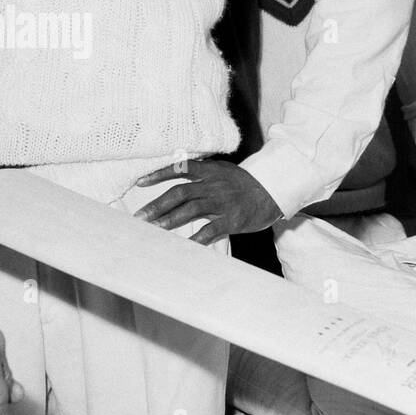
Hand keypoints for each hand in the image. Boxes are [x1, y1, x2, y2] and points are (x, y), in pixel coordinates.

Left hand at [134, 158, 282, 244]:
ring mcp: (223, 202)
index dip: (159, 175)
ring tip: (153, 229)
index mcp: (211, 171)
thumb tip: (176, 173)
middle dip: (157, 205)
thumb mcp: (224, 171)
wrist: (275, 192)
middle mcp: (214, 185)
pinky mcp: (233, 219)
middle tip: (139, 216)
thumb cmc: (246, 183)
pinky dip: (195, 237)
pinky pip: (210, 229)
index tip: (140, 182)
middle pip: (180, 193)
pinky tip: (183, 245)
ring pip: (191, 209)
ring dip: (169, 220)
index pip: (180, 169)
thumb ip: (202, 173)